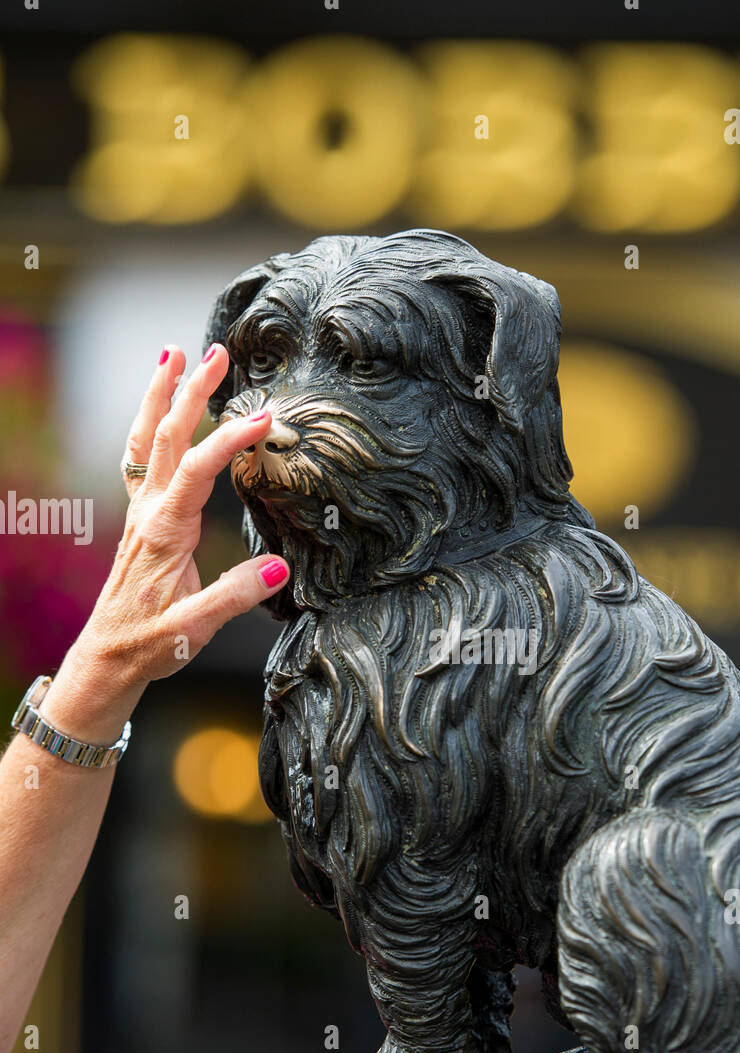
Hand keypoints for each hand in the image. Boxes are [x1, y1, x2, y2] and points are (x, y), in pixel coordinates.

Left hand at [41, 344, 288, 745]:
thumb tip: (279, 568)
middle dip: (192, 391)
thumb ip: (233, 598)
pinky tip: (161, 410)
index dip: (229, 440)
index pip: (199, 472)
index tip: (263, 417)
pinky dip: (152, 425)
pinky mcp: (141, 521)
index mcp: (165, 533)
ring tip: (176, 354)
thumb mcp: (192, 630)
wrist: (106, 659)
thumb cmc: (148, 645)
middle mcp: (149, 514)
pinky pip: (142, 459)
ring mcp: (142, 513)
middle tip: (217, 352)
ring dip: (162, 395)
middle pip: (169, 437)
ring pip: (149, 440)